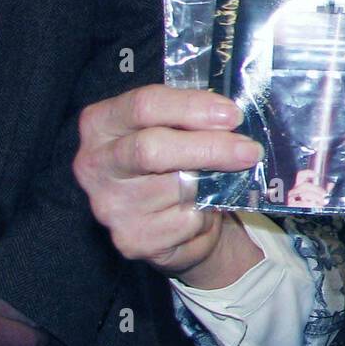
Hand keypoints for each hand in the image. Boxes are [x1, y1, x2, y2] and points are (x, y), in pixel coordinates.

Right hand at [72, 85, 264, 283]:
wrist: (171, 223)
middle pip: (152, 149)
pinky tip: (202, 210)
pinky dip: (206, 213)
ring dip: (213, 184)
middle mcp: (95, 165)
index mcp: (101, 123)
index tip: (231, 114)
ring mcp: (110, 206)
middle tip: (249, 149)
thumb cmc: (174, 163)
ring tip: (220, 182)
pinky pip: (186, 220)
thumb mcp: (176, 130)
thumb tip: (232, 117)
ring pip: (177, 187)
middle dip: (209, 147)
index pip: (143, 105)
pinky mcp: (131, 240)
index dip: (192, 107)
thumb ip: (192, 118)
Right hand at [286, 168, 333, 207]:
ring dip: (315, 197)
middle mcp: (294, 191)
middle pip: (305, 185)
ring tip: (321, 202)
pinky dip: (311, 204)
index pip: (300, 175)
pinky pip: (303, 203)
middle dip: (317, 189)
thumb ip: (322, 191)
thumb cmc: (309, 207)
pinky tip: (315, 206)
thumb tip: (330, 184)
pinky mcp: (292, 206)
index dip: (308, 173)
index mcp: (299, 187)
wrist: (303, 220)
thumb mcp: (316, 198)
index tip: (317, 175)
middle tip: (324, 194)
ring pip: (304, 193)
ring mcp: (292, 198)